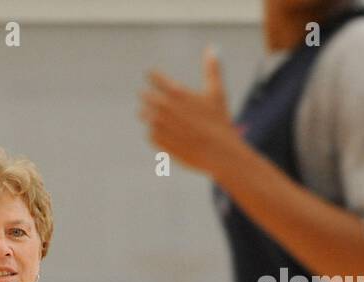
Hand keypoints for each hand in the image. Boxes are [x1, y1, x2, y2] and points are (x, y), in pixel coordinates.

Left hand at [139, 46, 239, 175]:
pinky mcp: (157, 141)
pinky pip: (149, 133)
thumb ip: (211, 69)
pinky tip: (170, 134)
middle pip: (145, 96)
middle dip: (149, 96)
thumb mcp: (216, 92)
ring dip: (150, 114)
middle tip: (156, 99)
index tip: (152, 76)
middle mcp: (164, 107)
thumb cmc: (219, 121)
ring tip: (165, 118)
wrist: (218, 153)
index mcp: (176, 92)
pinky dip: (156, 132)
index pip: (154, 77)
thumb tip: (212, 47)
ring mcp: (158, 125)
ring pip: (144, 115)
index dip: (153, 76)